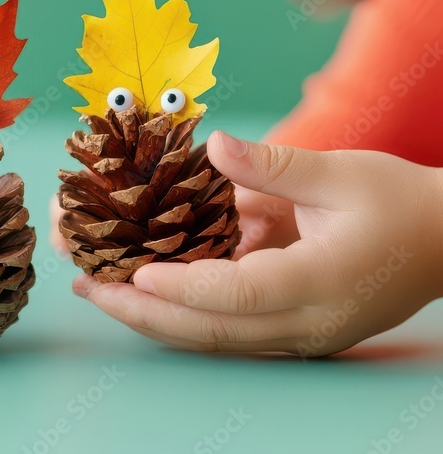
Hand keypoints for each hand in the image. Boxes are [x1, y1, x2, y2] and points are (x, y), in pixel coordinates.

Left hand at [71, 132, 442, 355]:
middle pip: (211, 332)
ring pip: (211, 338)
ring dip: (149, 317)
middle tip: (84, 285)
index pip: (239, 295)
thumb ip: (274, 166)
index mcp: (322, 283)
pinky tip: (138, 290)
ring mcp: (298, 335)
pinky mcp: (290, 330)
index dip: (181, 287)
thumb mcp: (341, 172)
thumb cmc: (399, 204)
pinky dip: (178, 311)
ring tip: (94, 289)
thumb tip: (212, 146)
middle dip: (141, 314)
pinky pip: (224, 329)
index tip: (130, 275)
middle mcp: (306, 323)